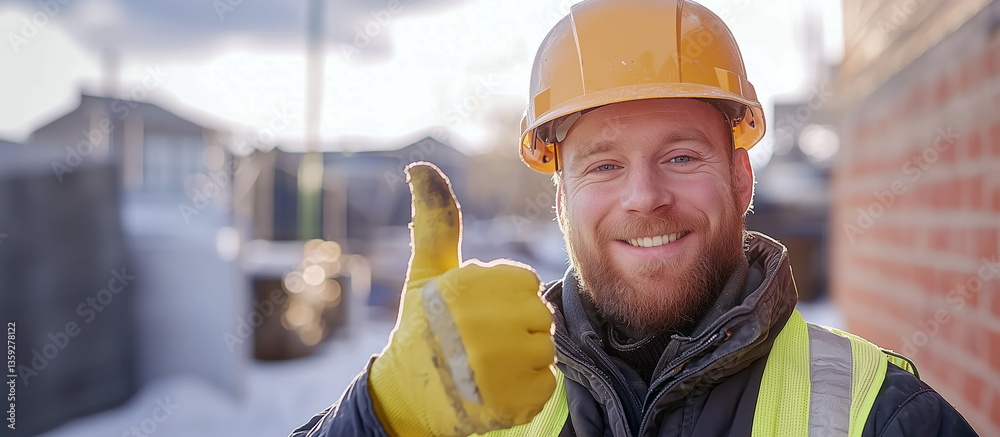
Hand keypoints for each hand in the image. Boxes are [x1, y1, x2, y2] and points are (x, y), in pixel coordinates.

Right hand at [368, 162, 555, 435]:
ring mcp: (494, 369)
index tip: (478, 311)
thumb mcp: (425, 270)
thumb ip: (435, 220)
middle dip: (517, 326)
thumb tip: (421, 167)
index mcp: (464, 290)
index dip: (505, 296)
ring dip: (524, 357)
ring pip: (545, 348)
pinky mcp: (509, 403)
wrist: (406, 396)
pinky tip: (497, 387)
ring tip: (489, 364)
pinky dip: (528, 387)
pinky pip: (546, 383)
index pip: (525, 282)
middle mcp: (478, 327)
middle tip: (483, 339)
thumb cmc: (421, 326)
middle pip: (539, 314)